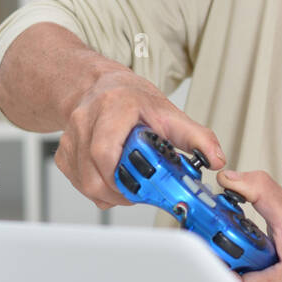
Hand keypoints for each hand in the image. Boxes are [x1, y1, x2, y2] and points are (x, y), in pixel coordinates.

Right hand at [55, 68, 224, 209]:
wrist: (105, 87)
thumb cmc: (134, 100)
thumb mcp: (170, 112)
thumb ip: (197, 137)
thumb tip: (216, 158)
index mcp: (114, 107)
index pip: (105, 151)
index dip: (121, 177)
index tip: (142, 188)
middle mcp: (87, 119)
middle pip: (92, 173)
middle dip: (118, 192)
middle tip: (139, 195)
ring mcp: (72, 135)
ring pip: (83, 182)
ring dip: (108, 194)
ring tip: (129, 188)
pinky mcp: (64, 150)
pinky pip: (76, 182)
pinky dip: (95, 190)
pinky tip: (113, 182)